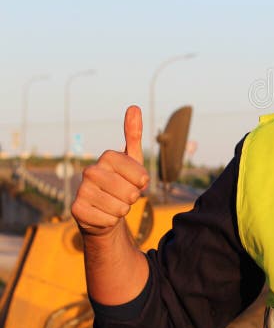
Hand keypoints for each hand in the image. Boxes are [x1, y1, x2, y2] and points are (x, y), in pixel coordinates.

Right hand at [71, 105, 149, 236]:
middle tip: (124, 195)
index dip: (143, 183)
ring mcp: (81, 190)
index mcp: (107, 157)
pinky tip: (104, 214)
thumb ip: (134, 134)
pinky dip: (110, 221)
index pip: (140, 175)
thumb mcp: (133, 159)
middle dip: (132, 198)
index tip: (138, 182)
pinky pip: (107, 220)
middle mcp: (91, 171)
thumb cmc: (122, 182)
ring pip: (119, 208)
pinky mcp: (76, 210)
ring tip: (115, 204)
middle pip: (129, 193)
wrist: (104, 210)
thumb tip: (134, 107)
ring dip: (122, 210)